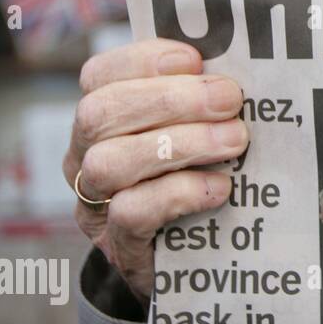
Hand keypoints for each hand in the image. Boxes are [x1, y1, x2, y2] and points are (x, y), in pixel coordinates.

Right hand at [61, 39, 247, 302]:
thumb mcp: (196, 134)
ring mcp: (96, 205)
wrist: (192, 264)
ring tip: (235, 141)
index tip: (194, 59)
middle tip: (230, 99)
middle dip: (170, 99)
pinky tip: (220, 187)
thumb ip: (203, 102)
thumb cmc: (200, 179)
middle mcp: (85, 158)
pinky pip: (132, 213)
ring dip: (180, 144)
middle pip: (99, 114)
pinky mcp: (120, 246)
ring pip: (109, 163)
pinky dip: (180, 192)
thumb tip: (237, 73)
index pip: (99, 75)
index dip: (142, 60)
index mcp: (103, 120)